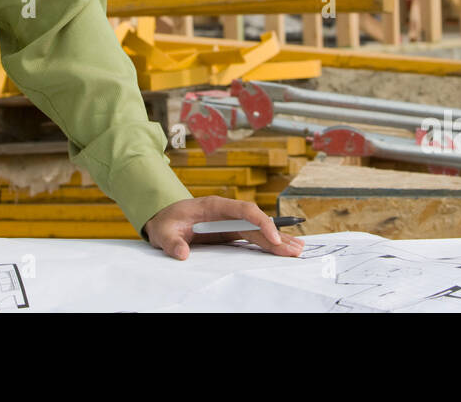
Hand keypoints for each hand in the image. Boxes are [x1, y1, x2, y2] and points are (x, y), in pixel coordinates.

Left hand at [143, 197, 304, 259]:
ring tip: (297, 250)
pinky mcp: (231, 232)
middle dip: (277, 235)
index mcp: (215, 206)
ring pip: (259, 230)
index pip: (244, 210)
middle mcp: (227, 212)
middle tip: (295, 249)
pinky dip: (268, 244)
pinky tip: (281, 249)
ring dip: (277, 240)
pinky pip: (253, 237)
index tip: (273, 238)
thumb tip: (182, 254)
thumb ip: (171, 242)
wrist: (164, 219)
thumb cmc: (165, 222)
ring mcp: (230, 221)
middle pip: (257, 221)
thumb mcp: (163, 232)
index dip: (261, 223)